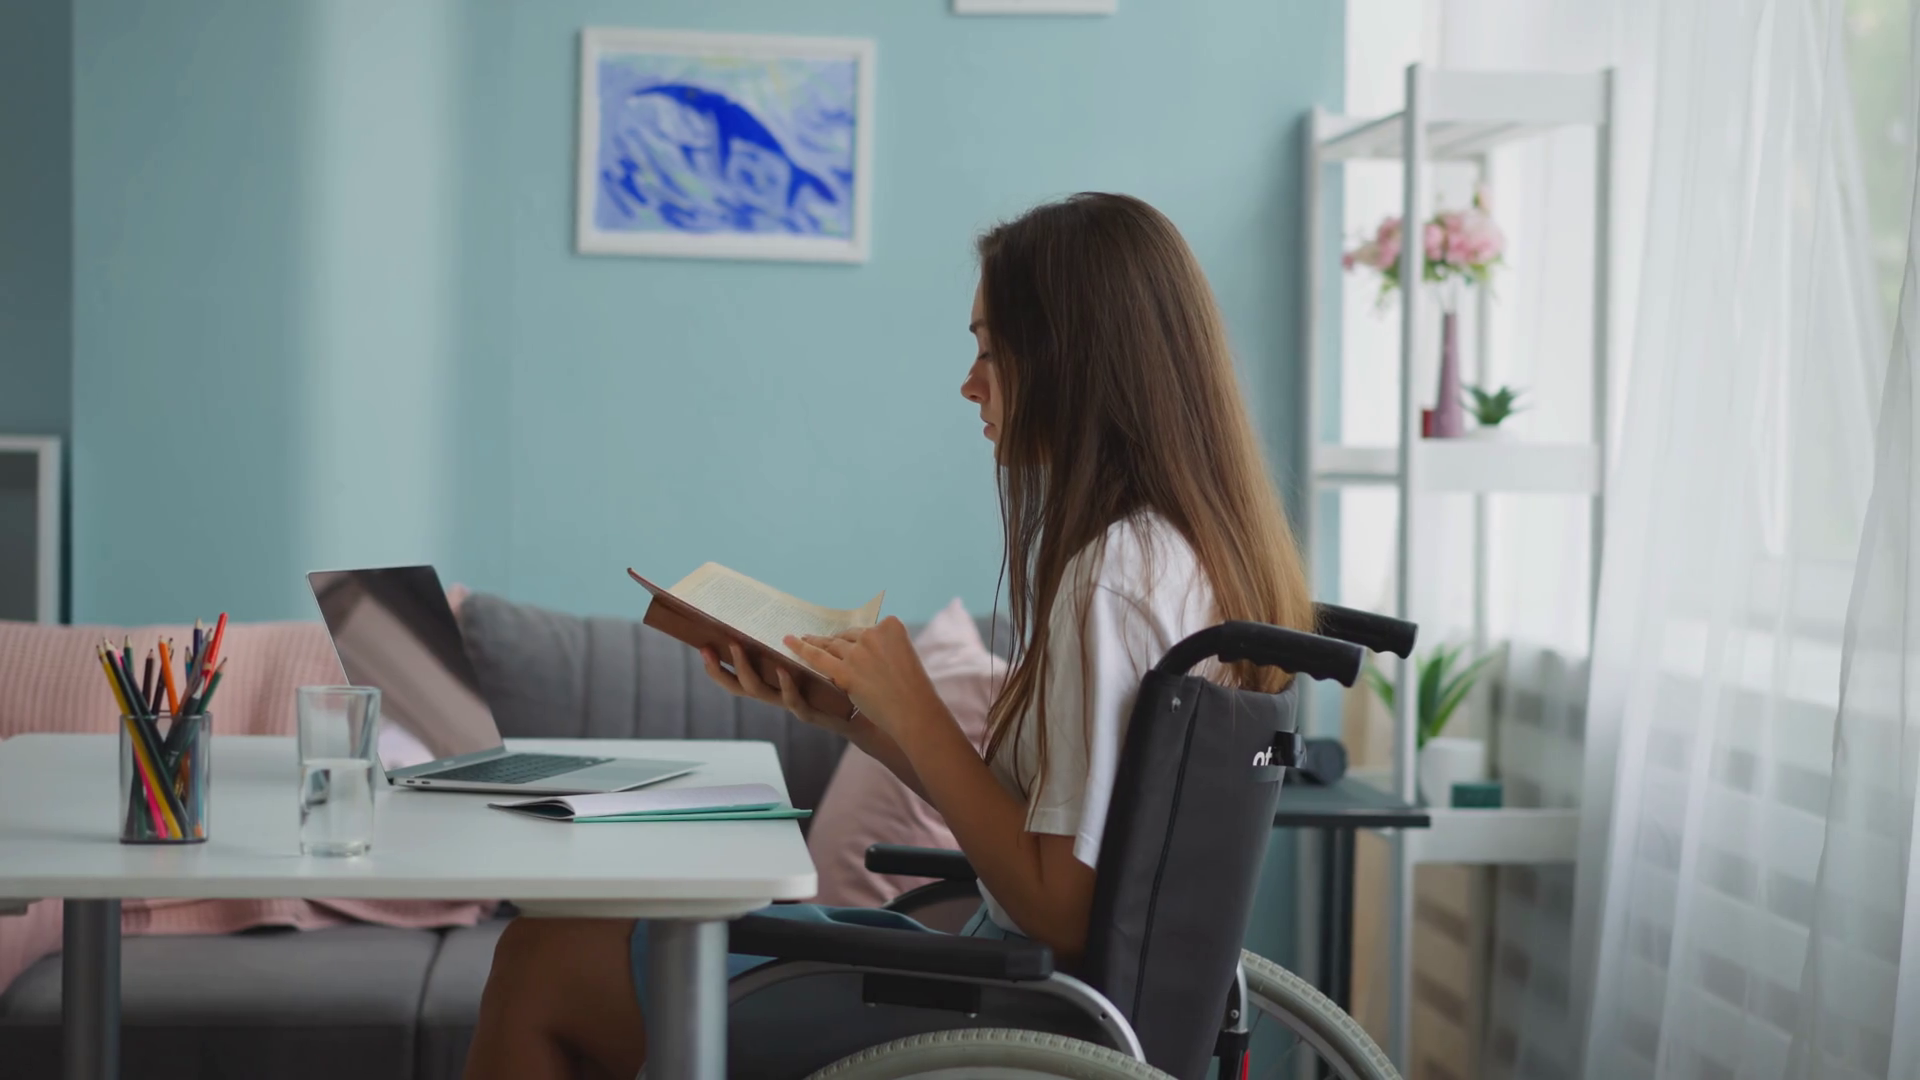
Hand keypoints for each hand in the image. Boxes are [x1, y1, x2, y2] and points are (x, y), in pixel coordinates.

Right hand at [700, 642, 860, 738]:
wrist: (859, 713)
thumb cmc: (832, 685)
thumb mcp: (808, 663)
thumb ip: (793, 647)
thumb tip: (779, 618)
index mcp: (773, 685)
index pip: (736, 679)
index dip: (717, 668)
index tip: (702, 647)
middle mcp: (775, 696)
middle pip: (739, 687)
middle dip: (721, 669)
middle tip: (708, 649)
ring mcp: (790, 705)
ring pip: (760, 692)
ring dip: (746, 669)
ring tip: (739, 648)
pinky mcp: (810, 712)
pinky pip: (793, 702)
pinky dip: (786, 685)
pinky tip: (783, 669)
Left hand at [786, 618, 945, 743]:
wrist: (915, 712)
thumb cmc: (913, 691)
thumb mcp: (906, 659)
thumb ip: (886, 650)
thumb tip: (866, 654)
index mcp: (892, 626)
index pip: (868, 629)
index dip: (861, 641)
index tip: (856, 646)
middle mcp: (873, 634)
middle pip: (847, 637)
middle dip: (836, 643)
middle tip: (821, 640)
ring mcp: (857, 653)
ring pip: (831, 645)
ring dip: (816, 642)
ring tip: (802, 639)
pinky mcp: (845, 672)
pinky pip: (817, 657)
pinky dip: (800, 648)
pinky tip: (788, 641)